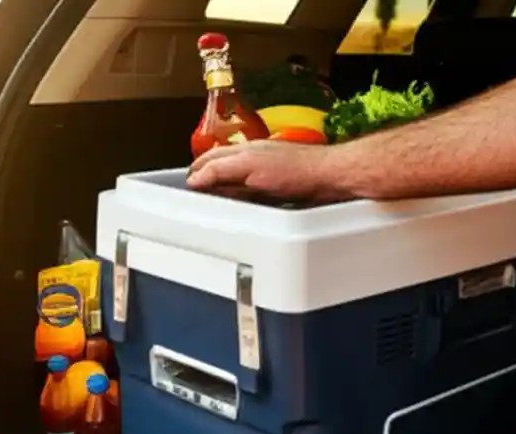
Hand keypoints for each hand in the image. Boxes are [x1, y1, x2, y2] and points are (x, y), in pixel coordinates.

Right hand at [186, 140, 354, 201]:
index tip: (186, 185)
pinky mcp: (279, 182)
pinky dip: (240, 192)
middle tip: (194, 188)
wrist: (329, 177)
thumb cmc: (297, 170)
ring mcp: (267, 169)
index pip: (210, 159)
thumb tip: (196, 179)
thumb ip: (220, 171)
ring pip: (236, 175)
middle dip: (205, 174)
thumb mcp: (250, 168)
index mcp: (243, 151)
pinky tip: (242, 199)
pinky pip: (251, 186)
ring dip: (222, 182)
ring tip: (212, 194)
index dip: (196, 171)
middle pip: (221, 164)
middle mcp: (254, 157)